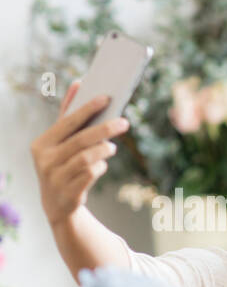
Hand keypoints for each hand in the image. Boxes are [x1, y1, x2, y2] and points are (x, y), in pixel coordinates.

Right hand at [30, 79, 130, 226]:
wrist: (57, 203)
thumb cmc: (62, 164)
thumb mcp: (60, 142)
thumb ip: (68, 115)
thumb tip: (78, 83)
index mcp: (42, 143)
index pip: (67, 122)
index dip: (87, 109)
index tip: (106, 98)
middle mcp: (45, 159)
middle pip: (80, 140)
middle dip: (104, 129)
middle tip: (124, 122)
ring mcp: (55, 177)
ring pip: (86, 157)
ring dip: (104, 150)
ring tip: (111, 147)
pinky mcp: (68, 192)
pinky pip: (90, 174)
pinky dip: (100, 167)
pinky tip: (102, 165)